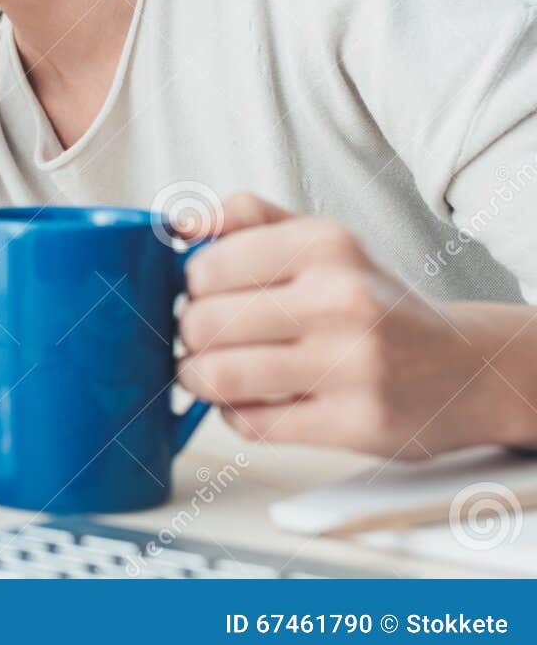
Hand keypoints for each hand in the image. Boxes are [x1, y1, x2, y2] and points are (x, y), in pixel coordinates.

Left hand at [177, 193, 536, 456]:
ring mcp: (351, 365)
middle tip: (206, 338)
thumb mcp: (323, 241)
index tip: (203, 295)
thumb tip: (178, 224)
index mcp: (326, 245)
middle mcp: (342, 299)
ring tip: (212, 371)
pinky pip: (250, 423)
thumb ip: (248, 220)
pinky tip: (255, 400)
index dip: (190, 288)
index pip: (205, 266)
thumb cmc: (375, 302)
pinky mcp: (355, 423)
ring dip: (199, 377)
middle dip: (191, 335)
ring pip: (218, 376)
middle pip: (203, 323)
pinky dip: (234, 414)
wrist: (466, 367)